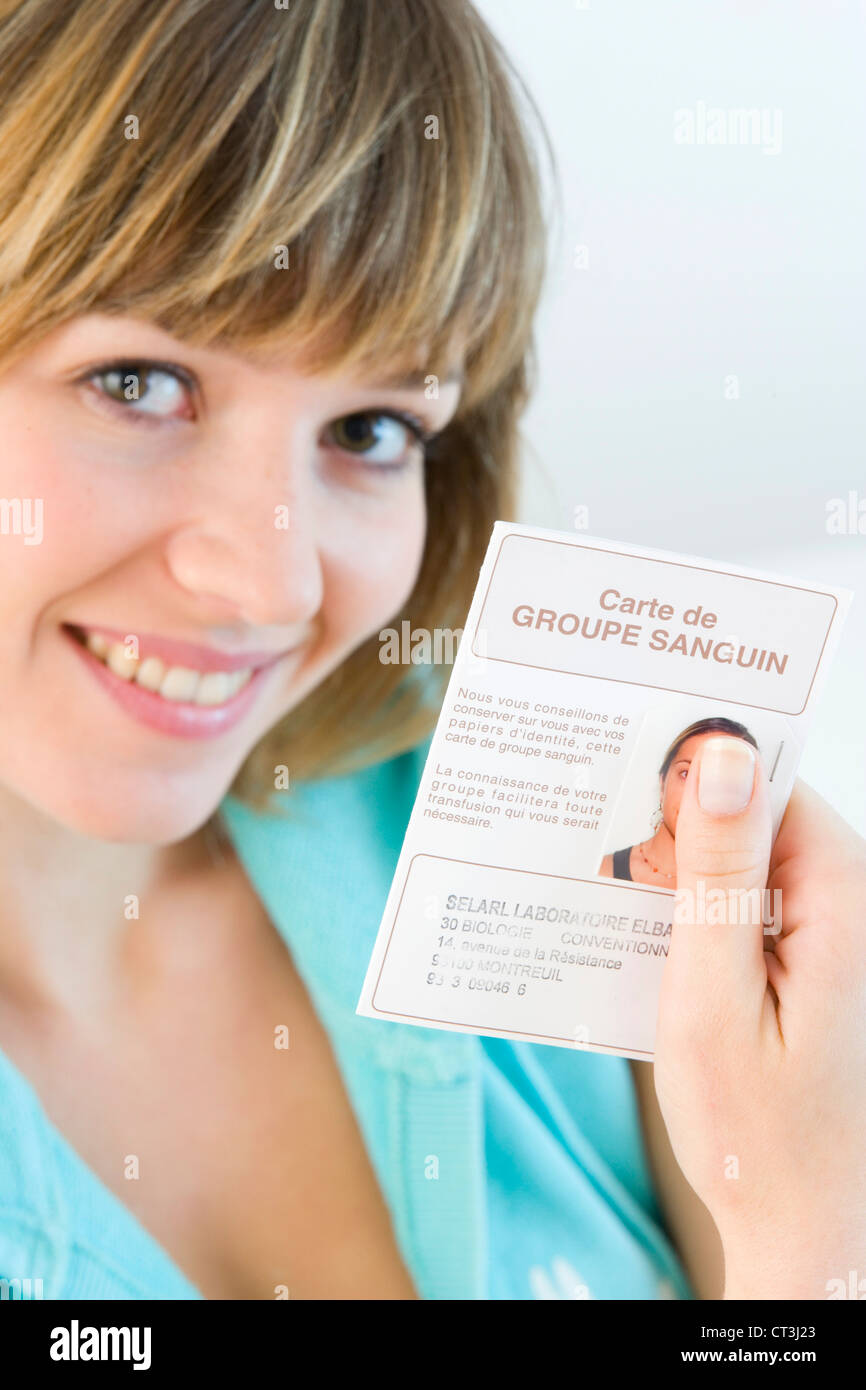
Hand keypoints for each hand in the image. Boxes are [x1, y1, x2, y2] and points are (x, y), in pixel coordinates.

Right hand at [653, 735, 865, 1298]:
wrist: (805, 1229)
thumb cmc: (759, 1135)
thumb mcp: (715, 998)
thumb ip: (719, 875)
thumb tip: (722, 759)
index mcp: (843, 899)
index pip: (769, 781)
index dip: (695, 769)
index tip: (624, 769)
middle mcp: (848, 903)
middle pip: (756, 812)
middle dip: (679, 821)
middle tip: (606, 848)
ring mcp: (830, 932)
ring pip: (746, 854)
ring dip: (681, 869)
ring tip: (621, 901)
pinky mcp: (810, 957)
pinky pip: (748, 898)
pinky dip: (695, 907)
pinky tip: (648, 935)